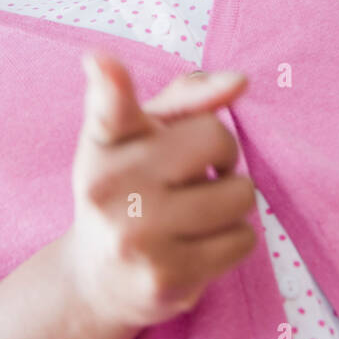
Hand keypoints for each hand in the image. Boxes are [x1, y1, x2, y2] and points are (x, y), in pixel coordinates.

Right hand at [66, 54, 257, 329]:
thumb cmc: (132, 188)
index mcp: (102, 144)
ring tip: (195, 213)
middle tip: (194, 175)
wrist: (96, 278)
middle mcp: (111, 187)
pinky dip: (233, 239)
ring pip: (240, 195)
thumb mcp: (145, 136)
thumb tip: (238, 82)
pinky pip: (243, 240)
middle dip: (222, 155)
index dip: (108, 80)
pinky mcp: (166, 278)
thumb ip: (188, 99)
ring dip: (232, 202)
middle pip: (216, 140)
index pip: (108, 108)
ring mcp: (137, 236)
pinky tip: (198, 244)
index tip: (100, 60)